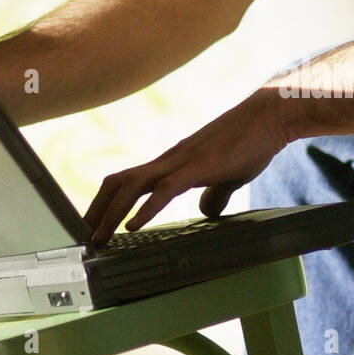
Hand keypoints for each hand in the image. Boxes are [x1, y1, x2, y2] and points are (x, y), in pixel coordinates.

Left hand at [83, 87, 290, 244]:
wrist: (271, 114)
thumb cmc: (252, 141)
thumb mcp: (229, 174)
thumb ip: (214, 193)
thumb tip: (206, 210)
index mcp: (173, 163)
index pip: (128, 182)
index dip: (107, 203)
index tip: (95, 226)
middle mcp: (168, 160)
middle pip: (117, 183)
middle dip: (96, 211)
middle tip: (83, 239)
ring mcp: (180, 161)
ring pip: (131, 186)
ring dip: (110, 214)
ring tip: (98, 240)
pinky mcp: (198, 166)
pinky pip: (164, 189)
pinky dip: (144, 209)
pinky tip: (132, 227)